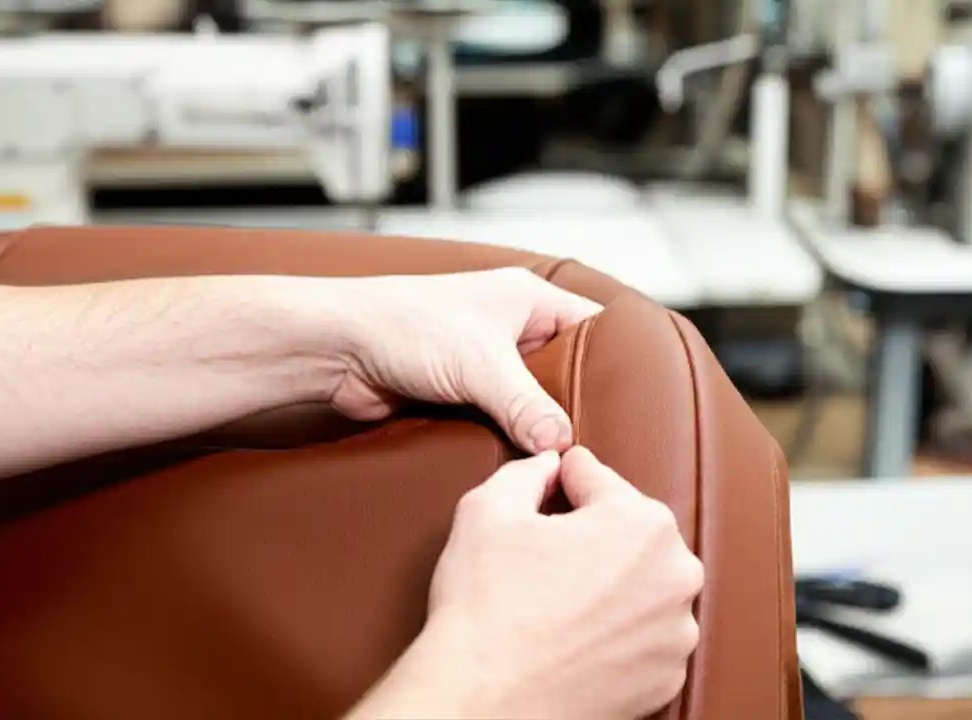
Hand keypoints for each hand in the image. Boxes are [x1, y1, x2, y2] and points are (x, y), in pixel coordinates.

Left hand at [319, 268, 600, 453]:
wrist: (338, 349)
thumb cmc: (404, 325)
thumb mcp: (481, 364)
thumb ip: (527, 405)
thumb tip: (561, 443)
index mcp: (529, 299)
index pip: (594, 327)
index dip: (616, 362)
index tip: (633, 402)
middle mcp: (513, 328)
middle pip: (566, 371)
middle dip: (574, 404)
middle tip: (597, 440)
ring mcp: (487, 362)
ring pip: (532, 401)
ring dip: (537, 426)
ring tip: (564, 456)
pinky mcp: (464, 394)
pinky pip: (501, 420)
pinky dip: (509, 437)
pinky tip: (523, 459)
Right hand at [417, 447, 703, 718]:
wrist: (483, 704)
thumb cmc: (485, 609)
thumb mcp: (487, 509)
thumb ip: (526, 471)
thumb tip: (546, 466)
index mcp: (642, 523)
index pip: (599, 480)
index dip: (563, 480)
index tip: (547, 488)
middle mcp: (675, 576)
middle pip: (630, 533)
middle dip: (592, 534)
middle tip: (545, 553)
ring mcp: (675, 634)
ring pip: (641, 586)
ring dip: (610, 584)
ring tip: (558, 599)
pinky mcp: (665, 680)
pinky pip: (643, 637)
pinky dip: (616, 633)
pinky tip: (575, 636)